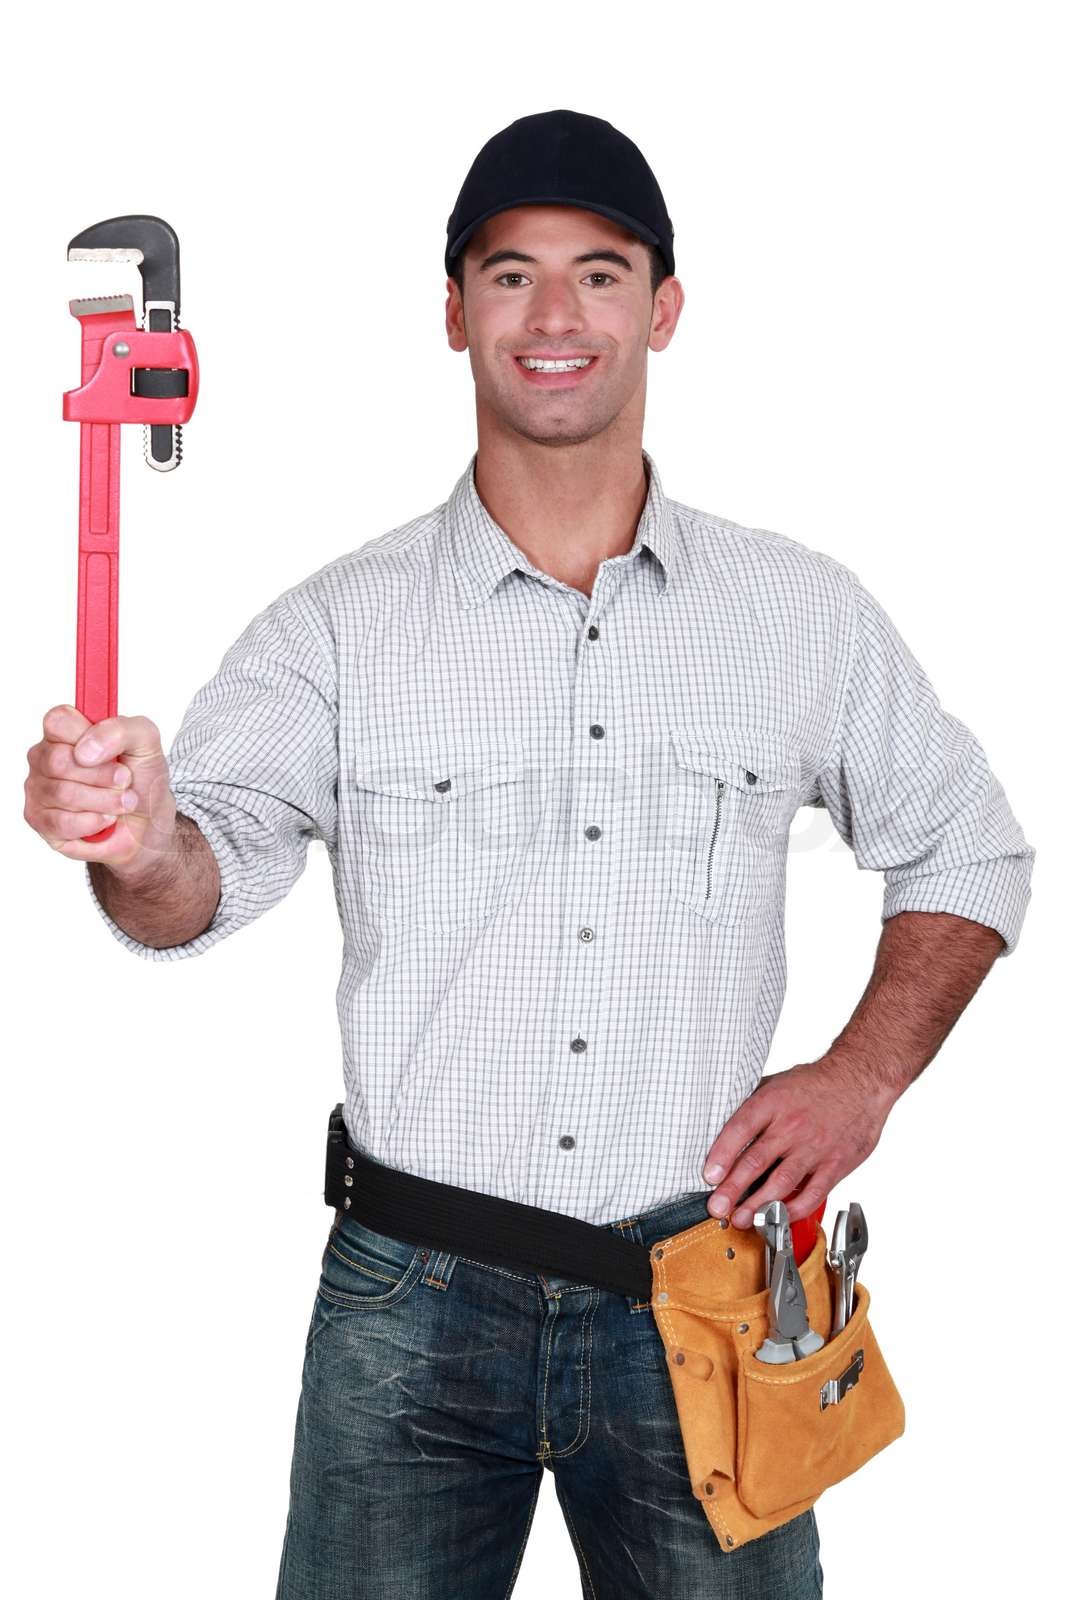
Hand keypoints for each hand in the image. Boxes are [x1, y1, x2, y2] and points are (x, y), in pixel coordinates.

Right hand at [25, 705, 176, 871]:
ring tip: (120, 802)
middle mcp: (46, 756)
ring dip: (105, 801)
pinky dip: (94, 821)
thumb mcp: (145, 742)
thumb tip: (85, 750)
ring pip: (63, 793)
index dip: (88, 737)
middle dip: (104, 776)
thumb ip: (120, 729)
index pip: (58, 721)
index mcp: (67, 731)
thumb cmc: (141, 780)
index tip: (112, 753)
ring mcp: (39, 788)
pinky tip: (104, 819)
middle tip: (124, 781)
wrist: (150, 823)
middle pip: (58, 761)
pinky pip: (61, 822)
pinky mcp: (40, 820)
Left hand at [701, 1058, 894, 1228]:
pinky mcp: (835, 1164)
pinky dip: (795, 1209)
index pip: (740, 1129)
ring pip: (781, 1182)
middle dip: (732, 1189)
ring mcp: (814, 1147)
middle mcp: (792, 1125)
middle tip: (718, 1207)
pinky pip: (812, 1193)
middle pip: (756, 1161)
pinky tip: (779, 1216)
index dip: (721, 1154)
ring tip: (742, 1219)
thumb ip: (753, 1106)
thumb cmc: (816, 1083)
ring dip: (758, 1205)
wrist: (860, 1081)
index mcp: (773, 1102)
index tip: (709, 1176)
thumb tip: (724, 1127)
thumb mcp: (777, 1083)